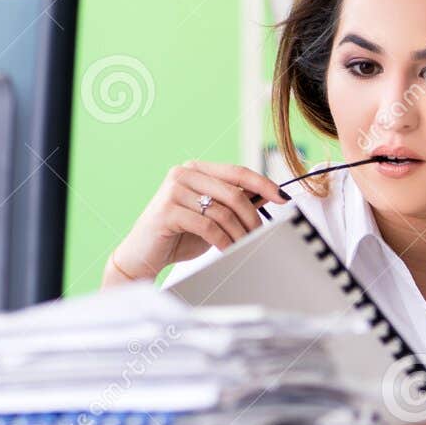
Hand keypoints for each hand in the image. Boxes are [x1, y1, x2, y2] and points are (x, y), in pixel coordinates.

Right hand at [103, 160, 288, 284]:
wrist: (142, 255)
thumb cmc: (178, 236)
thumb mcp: (210, 216)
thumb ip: (232, 203)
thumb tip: (268, 196)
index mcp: (195, 169)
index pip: (237, 171)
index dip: (263, 184)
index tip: (283, 197)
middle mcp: (183, 174)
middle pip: (233, 192)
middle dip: (252, 217)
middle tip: (261, 234)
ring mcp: (173, 190)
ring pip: (222, 211)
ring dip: (239, 232)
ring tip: (245, 246)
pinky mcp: (166, 211)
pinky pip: (207, 225)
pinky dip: (223, 240)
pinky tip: (228, 249)